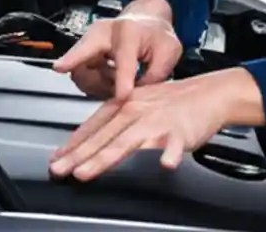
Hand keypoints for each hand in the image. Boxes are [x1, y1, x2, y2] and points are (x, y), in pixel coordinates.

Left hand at [47, 67, 264, 181]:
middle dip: (78, 155)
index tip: (56, 159)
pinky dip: (170, 154)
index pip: (92, 126)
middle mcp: (136, 112)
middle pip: (103, 137)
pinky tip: (165, 164)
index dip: (72, 145)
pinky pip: (174, 145)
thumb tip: (87, 143)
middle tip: (60, 169)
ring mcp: (157, 122)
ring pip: (127, 141)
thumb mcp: (138, 104)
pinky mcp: (180, 132)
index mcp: (124, 105)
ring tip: (87, 172)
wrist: (209, 93)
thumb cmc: (173, 101)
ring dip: (105, 157)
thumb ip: (114, 123)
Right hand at [52, 0, 182, 98]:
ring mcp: (90, 43)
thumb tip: (137, 96)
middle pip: (83, 48)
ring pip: (81, 71)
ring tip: (117, 82)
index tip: (122, 96)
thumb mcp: (169, 51)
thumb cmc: (156, 36)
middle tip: (60, 67)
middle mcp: (104, 34)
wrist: (144, 21)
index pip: (124, 59)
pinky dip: (95, 86)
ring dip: (97, 86)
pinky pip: (82, 77)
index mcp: (129, 31)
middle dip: (72, 58)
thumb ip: (156, 74)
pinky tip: (111, 81)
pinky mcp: (83, 55)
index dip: (123, 80)